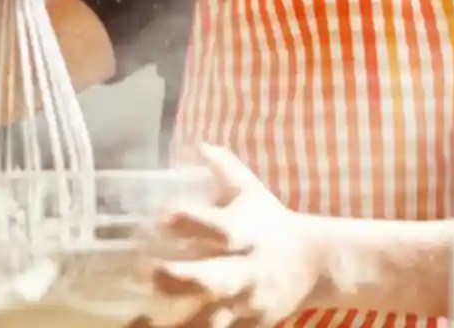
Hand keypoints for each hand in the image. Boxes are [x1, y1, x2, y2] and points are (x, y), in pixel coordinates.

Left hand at [147, 144, 323, 326]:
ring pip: (210, 320)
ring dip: (176, 324)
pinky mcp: (246, 327)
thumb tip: (199, 144)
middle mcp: (246, 270)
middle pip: (215, 279)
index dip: (192, 223)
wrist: (314, 264)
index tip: (162, 217)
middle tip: (148, 272)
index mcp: (246, 234)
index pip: (219, 228)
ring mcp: (245, 304)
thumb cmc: (271, 222)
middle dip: (181, 279)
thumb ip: (224, 169)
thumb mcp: (251, 191)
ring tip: (138, 324)